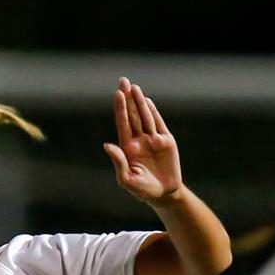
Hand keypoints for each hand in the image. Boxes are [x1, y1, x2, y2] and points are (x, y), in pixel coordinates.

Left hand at [103, 78, 182, 204]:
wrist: (164, 194)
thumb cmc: (142, 190)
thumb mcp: (126, 179)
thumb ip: (118, 162)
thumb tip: (107, 145)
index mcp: (127, 147)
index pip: (122, 124)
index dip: (120, 109)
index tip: (118, 94)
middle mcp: (139, 140)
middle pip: (132, 115)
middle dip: (128, 98)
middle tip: (123, 81)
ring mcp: (153, 139)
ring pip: (145, 116)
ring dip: (140, 101)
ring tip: (134, 87)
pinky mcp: (167, 141)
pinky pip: (159, 124)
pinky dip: (153, 112)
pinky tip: (147, 101)